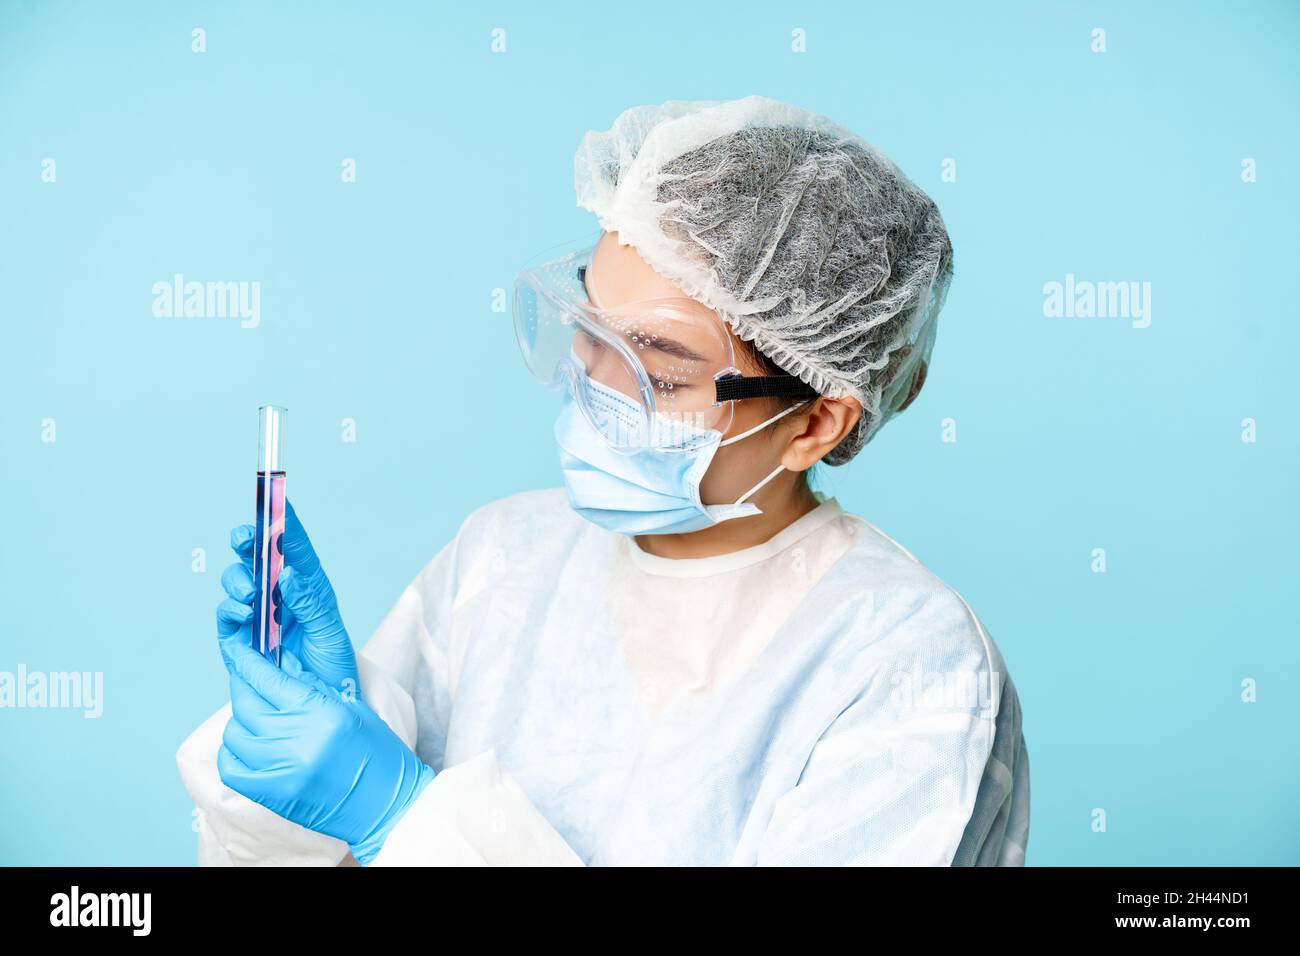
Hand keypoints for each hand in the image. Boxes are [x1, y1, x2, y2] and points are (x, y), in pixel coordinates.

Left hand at [216, 636, 434, 864]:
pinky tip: (246, 745)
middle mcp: (298, 739)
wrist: (387, 805)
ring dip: (239, 720)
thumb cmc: (378, 753)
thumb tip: (281, 665)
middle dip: (242, 685)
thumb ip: (313, 687)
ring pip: (235, 734)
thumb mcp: (352, 708)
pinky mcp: (272, 795)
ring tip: (252, 716)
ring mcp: (281, 770)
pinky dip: (232, 752)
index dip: (249, 662)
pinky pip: (231, 768)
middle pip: (246, 704)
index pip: (269, 679)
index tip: (240, 652)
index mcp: (322, 713)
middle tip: (246, 679)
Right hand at [221, 499, 359, 694]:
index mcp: (306, 585)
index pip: (291, 546)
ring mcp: (256, 615)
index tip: (273, 496)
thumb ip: (309, 602)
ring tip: (251, 591)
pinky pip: (228, 618)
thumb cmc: (332, 665)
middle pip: (255, 557)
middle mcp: (278, 595)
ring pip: (237, 582)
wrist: (322, 705)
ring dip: (239, 579)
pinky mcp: (239, 640)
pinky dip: (230, 610)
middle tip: (245, 537)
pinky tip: (242, 611)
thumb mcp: (329, 630)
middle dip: (247, 541)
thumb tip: (286, 573)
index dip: (281, 520)